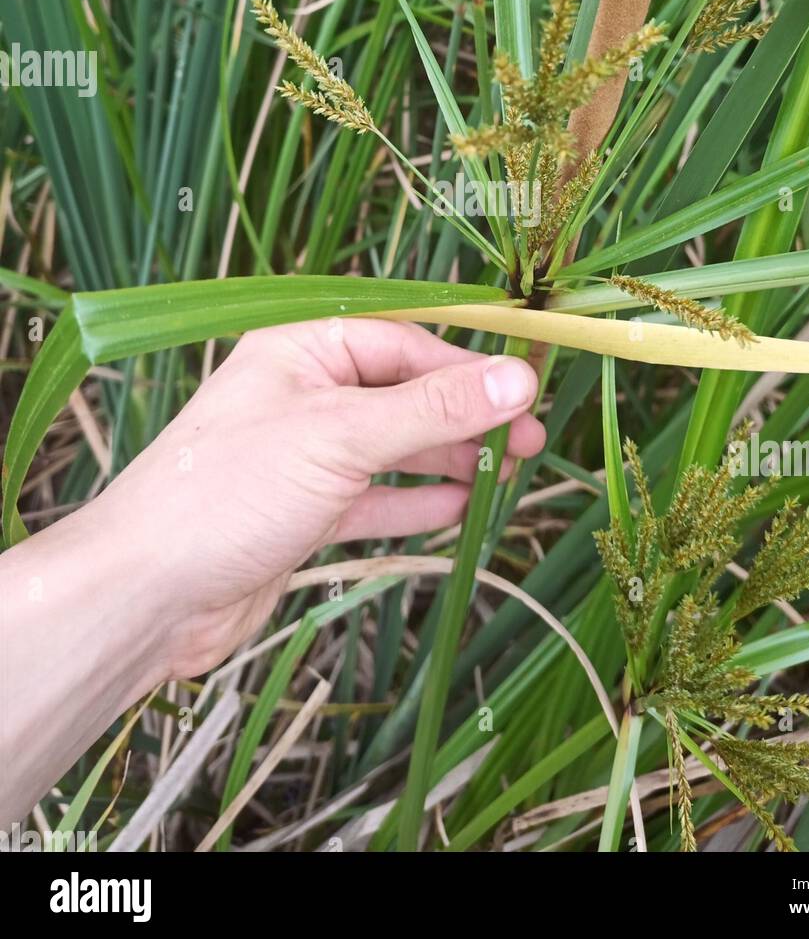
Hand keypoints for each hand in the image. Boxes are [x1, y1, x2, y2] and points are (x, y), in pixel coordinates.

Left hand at [99, 319, 544, 676]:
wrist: (148, 594)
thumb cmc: (230, 493)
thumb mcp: (342, 437)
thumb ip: (431, 409)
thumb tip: (517, 380)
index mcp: (300, 352)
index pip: (402, 344)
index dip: (466, 368)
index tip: (525, 390)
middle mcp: (302, 397)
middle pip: (402, 396)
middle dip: (465, 417)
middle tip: (529, 442)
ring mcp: (302, 458)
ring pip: (393, 449)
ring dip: (448, 459)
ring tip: (504, 473)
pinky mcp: (302, 514)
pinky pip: (374, 499)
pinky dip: (416, 503)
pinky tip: (458, 509)